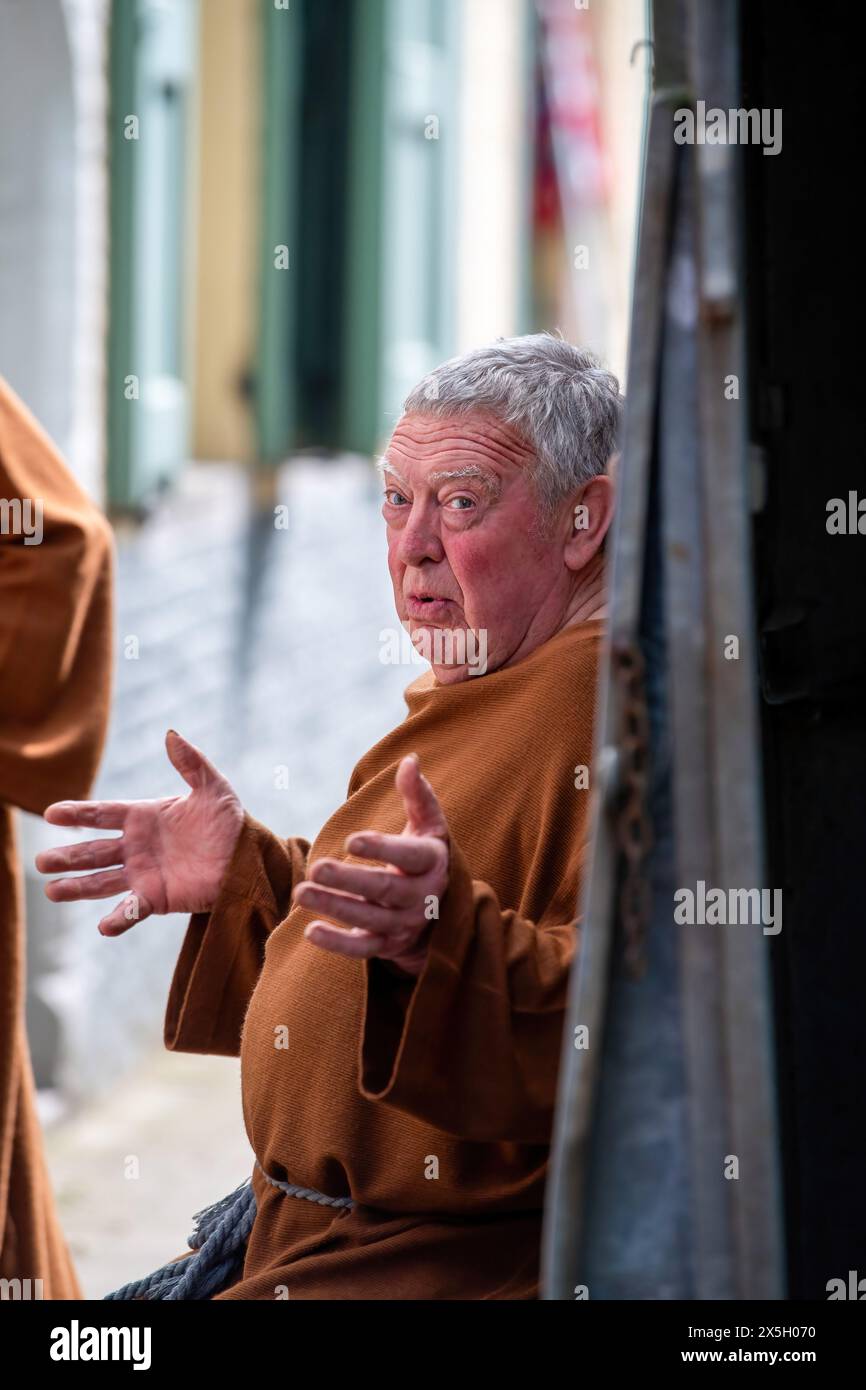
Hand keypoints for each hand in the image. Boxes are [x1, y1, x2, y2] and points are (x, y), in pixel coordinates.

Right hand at [35, 731, 243, 934]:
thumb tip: (170, 735)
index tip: (51, 813)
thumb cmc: (230, 821)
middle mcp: (136, 847)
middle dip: (67, 857)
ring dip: (77, 887)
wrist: (249, 857)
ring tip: (52, 891)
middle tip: (41, 862)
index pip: (101, 815)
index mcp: (142, 817)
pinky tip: (103, 927)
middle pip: (93, 851)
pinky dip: (118, 919)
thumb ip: (191, 762)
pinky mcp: (158, 898)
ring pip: (102, 882)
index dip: (77, 814)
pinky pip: (132, 910)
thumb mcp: (212, 788)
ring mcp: (144, 874)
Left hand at [294, 754, 449, 976]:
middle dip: (350, 879)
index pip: (410, 855)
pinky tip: (310, 930)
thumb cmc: (424, 855)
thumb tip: (409, 760)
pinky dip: (337, 945)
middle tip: (316, 866)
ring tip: (301, 892)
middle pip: (385, 889)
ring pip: (370, 918)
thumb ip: (418, 795)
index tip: (351, 839)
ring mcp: (404, 924)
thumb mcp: (428, 825)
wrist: (440, 911)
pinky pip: (362, 950)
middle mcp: (421, 896)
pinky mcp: (387, 945)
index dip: (382, 849)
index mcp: (431, 862)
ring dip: (335, 907)